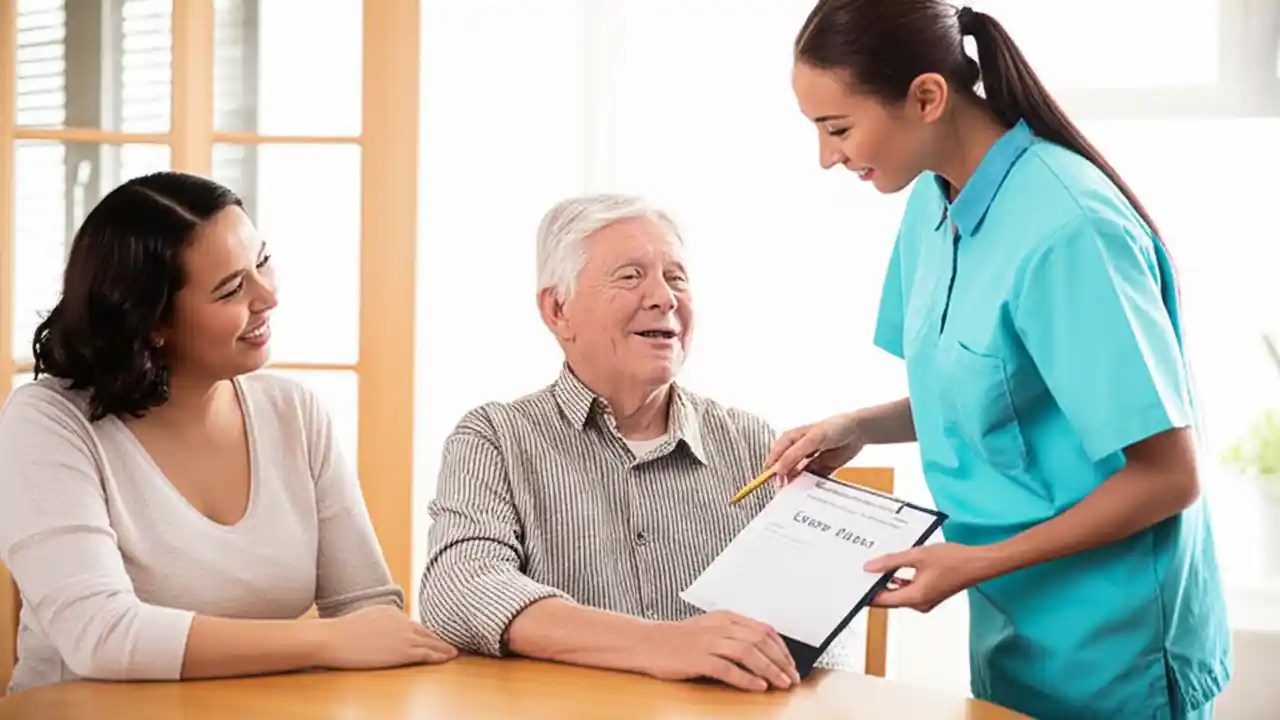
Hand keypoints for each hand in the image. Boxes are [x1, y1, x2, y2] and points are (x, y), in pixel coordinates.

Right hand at [319, 605, 458, 668]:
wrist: (335, 638)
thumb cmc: (342, 634)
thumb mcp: (364, 621)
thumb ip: (377, 624)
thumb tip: (380, 634)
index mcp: (391, 612)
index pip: (412, 624)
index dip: (423, 633)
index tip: (433, 637)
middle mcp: (402, 620)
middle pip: (425, 631)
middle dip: (439, 638)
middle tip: (451, 643)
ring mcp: (404, 635)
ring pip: (430, 642)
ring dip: (444, 648)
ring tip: (454, 652)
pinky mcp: (404, 651)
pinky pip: (427, 653)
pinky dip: (440, 655)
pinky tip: (447, 658)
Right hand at [635, 611, 800, 691]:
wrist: (647, 642)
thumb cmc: (678, 639)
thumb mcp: (710, 628)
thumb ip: (734, 635)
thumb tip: (762, 651)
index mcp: (726, 618)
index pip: (763, 629)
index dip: (781, 648)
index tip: (791, 663)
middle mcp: (719, 627)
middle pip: (760, 641)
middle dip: (780, 661)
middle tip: (792, 677)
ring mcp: (708, 643)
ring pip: (748, 653)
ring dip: (769, 670)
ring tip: (781, 683)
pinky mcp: (698, 659)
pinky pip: (728, 668)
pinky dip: (746, 678)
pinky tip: (758, 686)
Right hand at [765, 412, 865, 481]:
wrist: (859, 431)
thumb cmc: (834, 427)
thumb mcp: (811, 440)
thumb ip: (793, 455)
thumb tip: (778, 469)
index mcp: (791, 439)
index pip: (775, 456)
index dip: (771, 469)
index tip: (769, 482)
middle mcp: (798, 449)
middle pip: (785, 467)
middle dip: (783, 478)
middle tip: (783, 491)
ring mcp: (809, 459)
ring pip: (798, 474)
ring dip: (796, 483)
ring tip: (795, 494)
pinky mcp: (821, 467)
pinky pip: (812, 479)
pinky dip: (810, 484)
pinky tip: (810, 490)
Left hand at [863, 543, 993, 612]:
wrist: (978, 563)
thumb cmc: (952, 560)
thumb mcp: (917, 555)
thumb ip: (891, 562)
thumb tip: (869, 568)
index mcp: (914, 598)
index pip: (881, 600)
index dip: (865, 593)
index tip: (852, 584)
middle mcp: (918, 604)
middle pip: (888, 598)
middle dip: (874, 586)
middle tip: (860, 571)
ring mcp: (925, 601)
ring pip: (898, 594)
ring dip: (887, 582)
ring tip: (874, 567)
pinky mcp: (929, 595)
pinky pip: (908, 591)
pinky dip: (899, 581)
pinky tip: (894, 567)